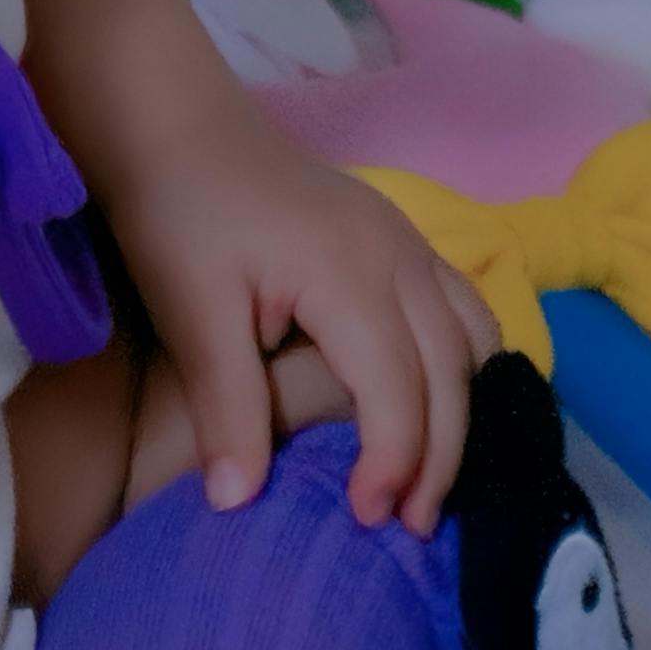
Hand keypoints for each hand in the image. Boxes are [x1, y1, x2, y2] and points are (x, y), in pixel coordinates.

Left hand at [109, 105, 498, 535]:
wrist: (174, 120)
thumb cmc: (177, 211)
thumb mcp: (190, 309)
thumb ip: (225, 406)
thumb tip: (239, 504)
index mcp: (353, 273)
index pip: (401, 390)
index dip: (394, 463)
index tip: (369, 522)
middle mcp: (401, 254)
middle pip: (455, 373)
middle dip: (442, 457)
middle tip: (412, 528)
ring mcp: (407, 239)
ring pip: (476, 338)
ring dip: (465, 411)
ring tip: (428, 478)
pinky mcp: (397, 236)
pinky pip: (461, 308)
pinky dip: (463, 367)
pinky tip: (434, 408)